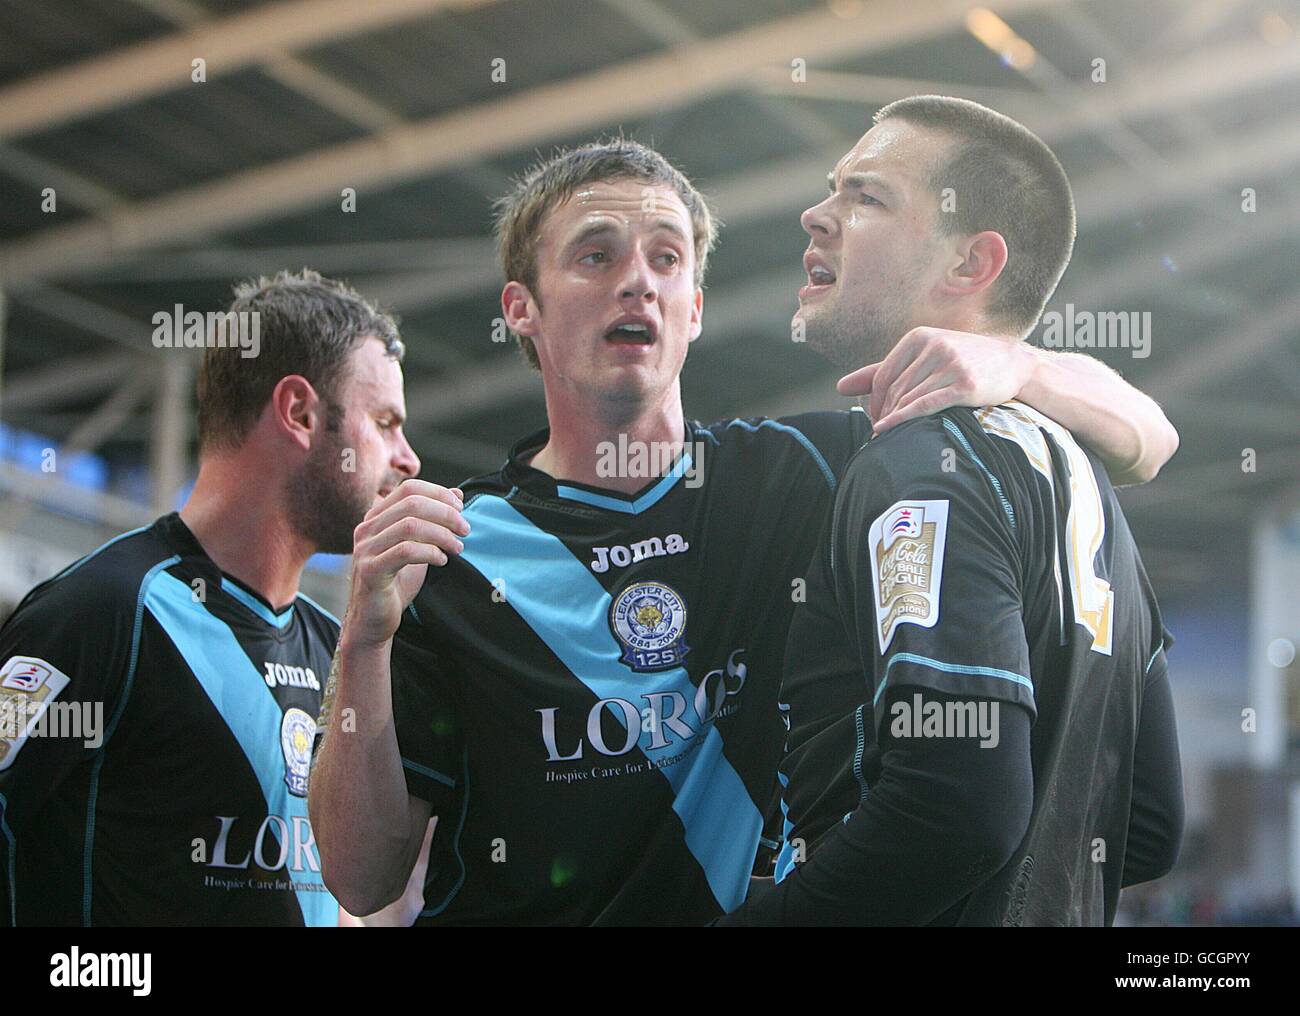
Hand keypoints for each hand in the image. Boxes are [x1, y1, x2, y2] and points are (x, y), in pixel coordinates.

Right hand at [344, 480, 468, 648]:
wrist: (374, 620)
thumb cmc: (396, 583)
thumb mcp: (420, 547)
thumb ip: (433, 522)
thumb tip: (457, 494)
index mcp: (376, 517)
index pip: (410, 488)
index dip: (439, 494)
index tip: (460, 509)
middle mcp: (367, 528)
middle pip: (412, 503)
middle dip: (446, 514)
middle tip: (465, 530)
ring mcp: (365, 548)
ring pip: (410, 525)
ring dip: (441, 534)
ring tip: (457, 548)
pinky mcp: (370, 570)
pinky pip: (405, 551)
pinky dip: (430, 552)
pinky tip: (441, 560)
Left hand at [837, 326, 1036, 433]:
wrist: (1014, 364)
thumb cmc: (964, 361)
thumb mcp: (923, 358)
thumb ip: (881, 371)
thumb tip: (839, 387)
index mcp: (920, 337)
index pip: (882, 374)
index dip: (871, 399)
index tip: (872, 417)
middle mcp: (934, 347)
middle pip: (893, 388)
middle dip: (882, 412)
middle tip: (880, 430)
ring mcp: (950, 364)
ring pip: (908, 398)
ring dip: (893, 419)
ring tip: (888, 434)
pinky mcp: (964, 384)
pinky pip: (925, 405)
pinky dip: (903, 418)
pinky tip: (888, 428)